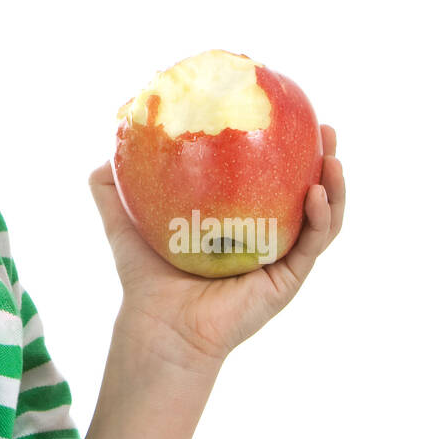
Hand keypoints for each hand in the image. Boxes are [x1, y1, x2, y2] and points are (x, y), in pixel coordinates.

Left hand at [88, 125, 345, 370]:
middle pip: (307, 193)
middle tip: (325, 129)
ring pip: (323, 219)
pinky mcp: (286, 280)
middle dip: (324, 160)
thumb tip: (105, 153)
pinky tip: (316, 192)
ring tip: (333, 156)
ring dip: (334, 186)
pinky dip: (322, 218)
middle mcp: (265, 237)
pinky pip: (313, 245)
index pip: (270, 178)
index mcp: (239, 220)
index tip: (291, 115)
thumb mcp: (126, 220)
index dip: (285, 149)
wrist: (158, 323)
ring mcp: (280, 259)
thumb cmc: (145, 276)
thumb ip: (112, 187)